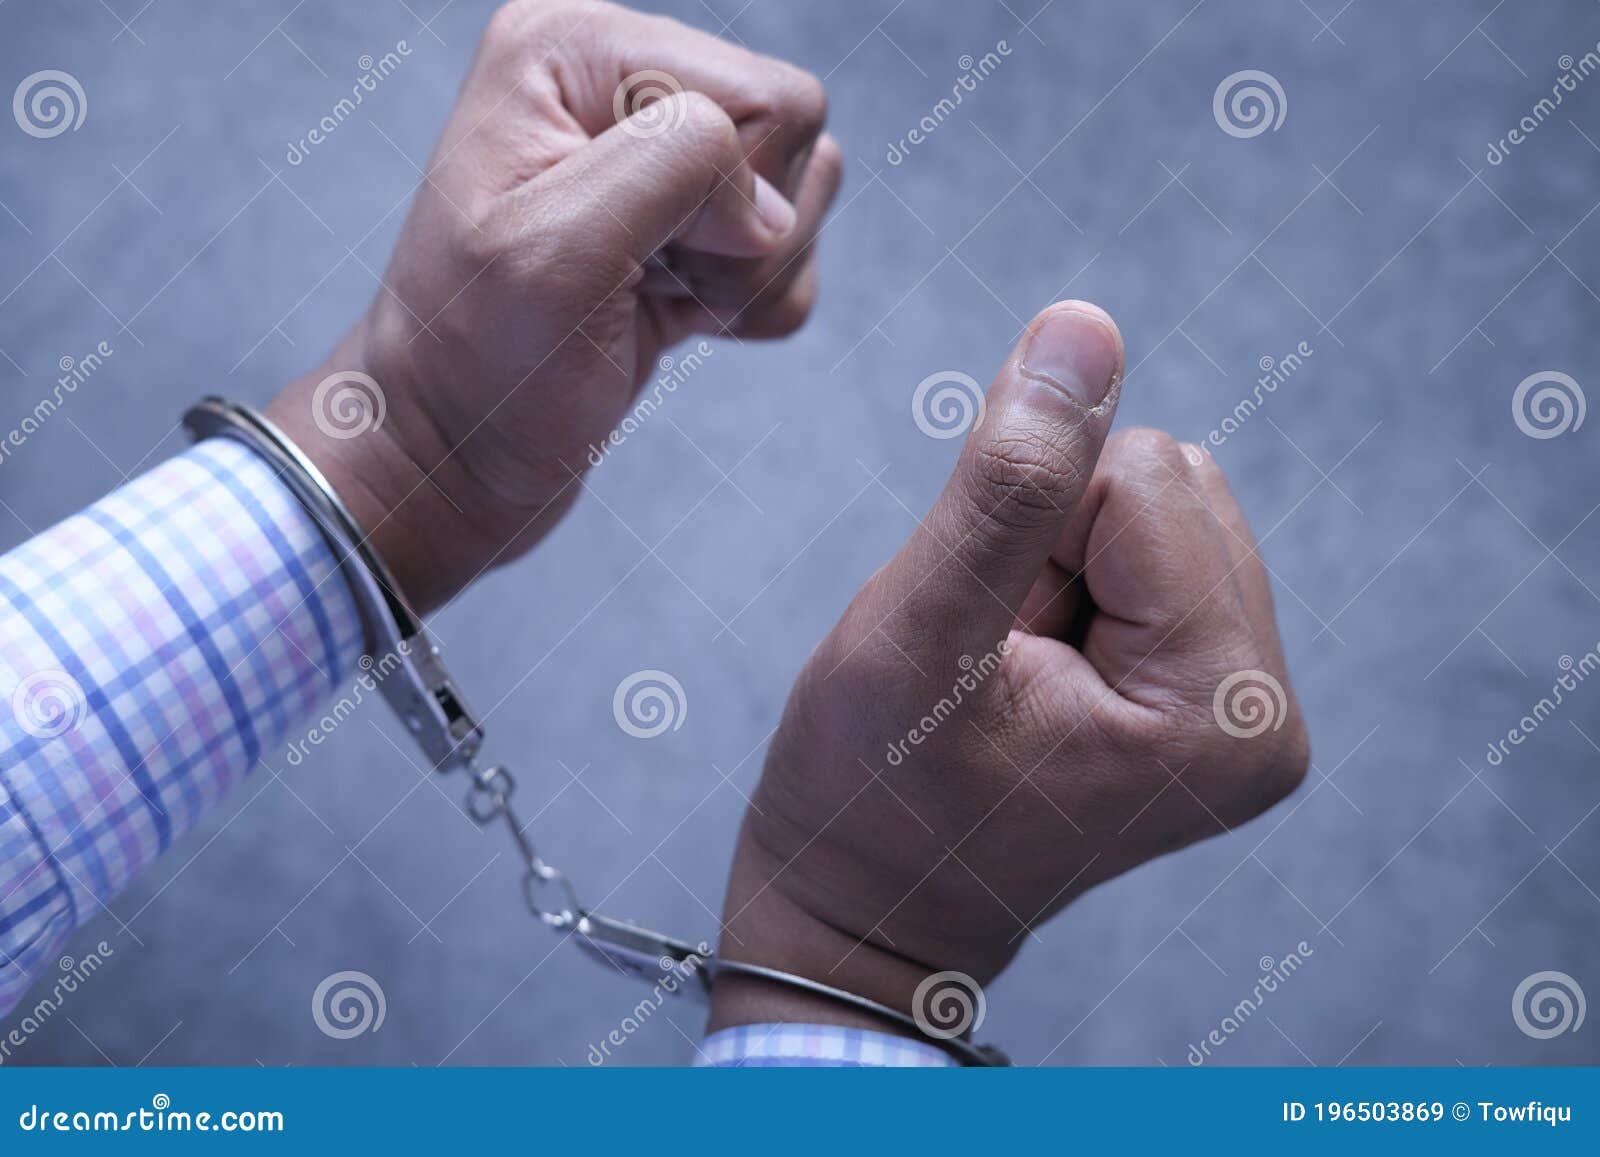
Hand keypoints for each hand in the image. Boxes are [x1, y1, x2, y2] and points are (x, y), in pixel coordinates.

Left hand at [266, 0, 838, 607]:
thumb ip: (673, 169)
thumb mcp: (558, 252)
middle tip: (649, 280)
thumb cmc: (483, 364)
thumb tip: (767, 206)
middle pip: (793, 131)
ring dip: (748, 274)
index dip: (731, 197)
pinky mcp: (686, 217)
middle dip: (745, 236)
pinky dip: (749, 304)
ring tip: (653, 297)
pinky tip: (669, 314)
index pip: (763, 98)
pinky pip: (789, 247)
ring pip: (802, 190)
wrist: (457, 451)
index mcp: (574, 46)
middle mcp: (616, 76)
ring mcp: (655, 147)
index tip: (643, 255)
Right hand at [709, 301, 1308, 1035]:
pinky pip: (1148, 545)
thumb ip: (1010, 479)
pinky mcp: (1214, 692)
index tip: (981, 649)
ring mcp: (1246, 707)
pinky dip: (1069, 586)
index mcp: (1224, 709)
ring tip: (1004, 673)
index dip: (1028, 533)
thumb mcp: (921, 630)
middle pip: (1167, 481)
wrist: (869, 905)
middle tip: (988, 663)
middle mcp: (1266, 711)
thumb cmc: (873, 795)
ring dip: (1055, 565)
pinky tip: (1031, 674)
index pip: (1142, 478)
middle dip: (1052, 547)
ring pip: (1154, 501)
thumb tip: (1087, 323)